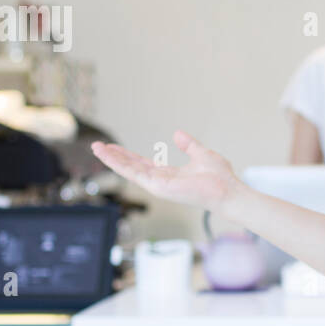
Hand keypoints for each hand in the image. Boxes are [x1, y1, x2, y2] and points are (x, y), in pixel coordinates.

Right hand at [91, 129, 238, 209]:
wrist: (227, 191)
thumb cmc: (220, 178)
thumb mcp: (201, 154)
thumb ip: (189, 145)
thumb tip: (178, 134)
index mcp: (169, 175)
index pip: (143, 164)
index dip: (128, 156)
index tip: (114, 148)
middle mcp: (161, 182)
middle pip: (132, 167)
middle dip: (114, 157)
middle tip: (97, 147)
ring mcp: (158, 186)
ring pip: (129, 171)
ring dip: (112, 159)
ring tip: (96, 148)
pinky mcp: (158, 187)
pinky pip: (134, 174)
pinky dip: (119, 165)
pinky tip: (108, 156)